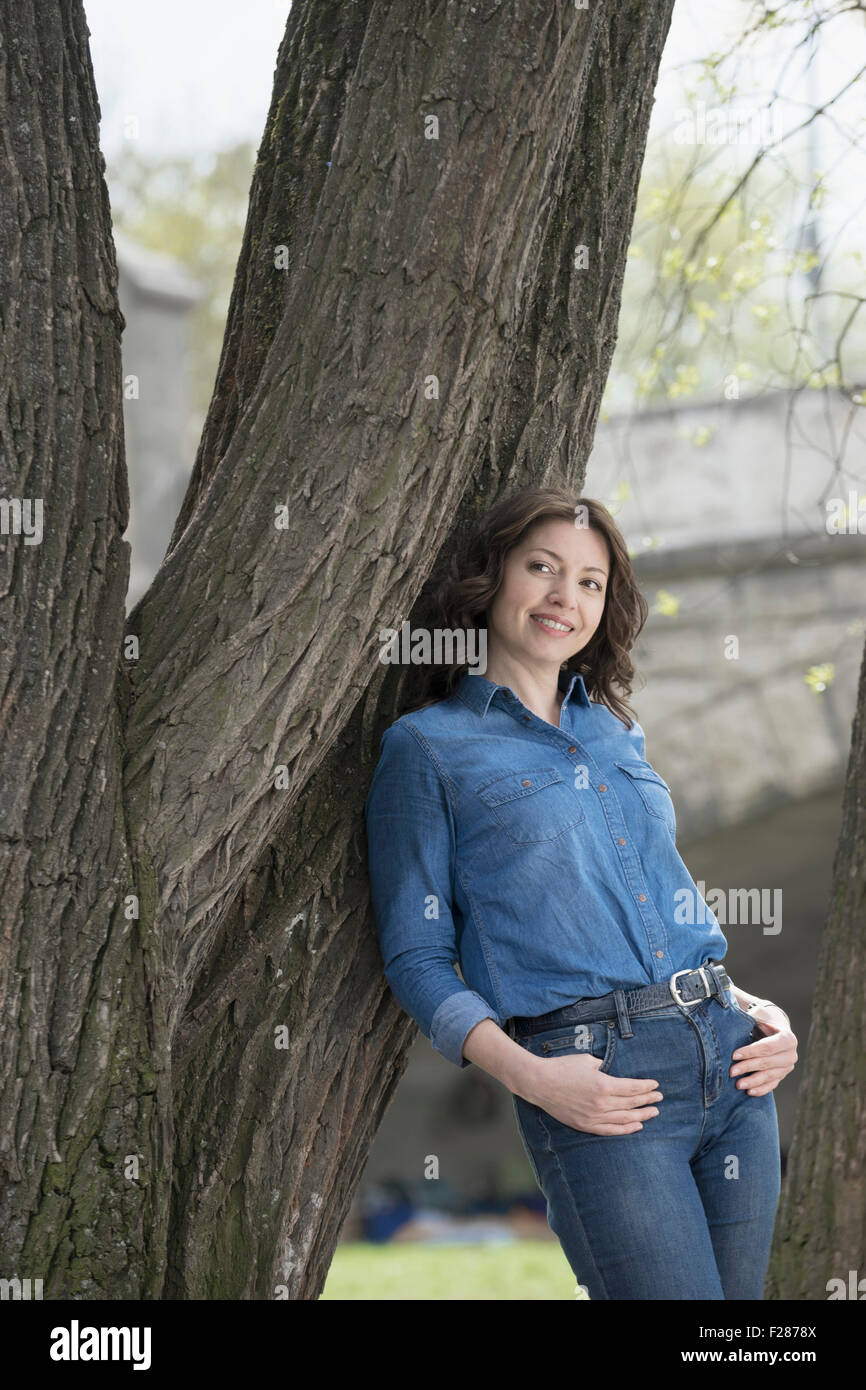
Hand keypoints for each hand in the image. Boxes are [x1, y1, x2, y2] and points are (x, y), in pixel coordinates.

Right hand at [527, 1052, 662, 1134]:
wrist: (539, 1083)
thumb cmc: (562, 1068)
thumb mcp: (586, 1060)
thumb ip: (602, 1067)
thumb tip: (611, 1070)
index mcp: (603, 1084)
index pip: (632, 1088)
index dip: (646, 1087)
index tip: (655, 1085)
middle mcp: (601, 1103)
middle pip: (631, 1103)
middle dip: (648, 1100)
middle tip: (659, 1098)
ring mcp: (594, 1116)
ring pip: (624, 1118)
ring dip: (641, 1115)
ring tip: (653, 1113)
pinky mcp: (585, 1125)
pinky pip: (610, 1130)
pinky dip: (625, 1129)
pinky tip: (636, 1126)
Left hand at [730, 1004, 797, 1095]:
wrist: (774, 1027)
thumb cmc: (763, 1019)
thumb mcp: (759, 1015)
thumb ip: (751, 1018)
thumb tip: (734, 1021)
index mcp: (787, 1038)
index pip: (767, 1047)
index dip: (750, 1052)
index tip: (734, 1055)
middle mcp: (791, 1054)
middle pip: (767, 1063)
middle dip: (748, 1067)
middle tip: (732, 1072)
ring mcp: (787, 1067)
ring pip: (769, 1076)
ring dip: (753, 1081)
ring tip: (738, 1084)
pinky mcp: (782, 1075)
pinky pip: (772, 1084)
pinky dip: (761, 1089)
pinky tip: (749, 1092)